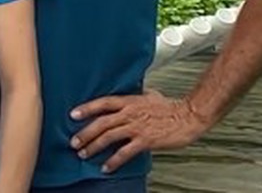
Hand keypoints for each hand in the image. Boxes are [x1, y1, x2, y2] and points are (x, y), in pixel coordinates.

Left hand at [69, 89, 210, 173]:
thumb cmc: (171, 106)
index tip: (72, 114)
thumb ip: (135, 97)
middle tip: (73, 142)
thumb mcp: (149, 96)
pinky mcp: (145, 140)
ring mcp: (137, 127)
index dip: (86, 108)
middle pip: (101, 122)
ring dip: (94, 146)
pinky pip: (124, 152)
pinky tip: (106, 167)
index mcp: (129, 101)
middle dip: (85, 133)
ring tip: (83, 154)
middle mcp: (130, 113)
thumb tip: (129, 95)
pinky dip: (113, 161)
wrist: (189, 116)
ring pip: (108, 137)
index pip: (103, 102)